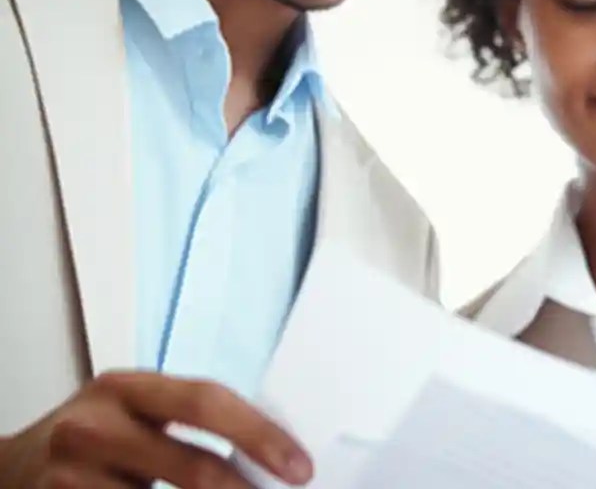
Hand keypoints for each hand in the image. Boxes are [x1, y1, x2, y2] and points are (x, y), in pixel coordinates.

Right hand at [0, 371, 311, 487]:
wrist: (6, 470)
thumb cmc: (88, 441)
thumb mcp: (133, 415)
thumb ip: (188, 426)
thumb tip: (270, 454)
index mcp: (125, 389)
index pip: (207, 401)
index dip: (260, 435)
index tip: (299, 466)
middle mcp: (94, 426)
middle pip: (191, 464)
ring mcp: (71, 474)